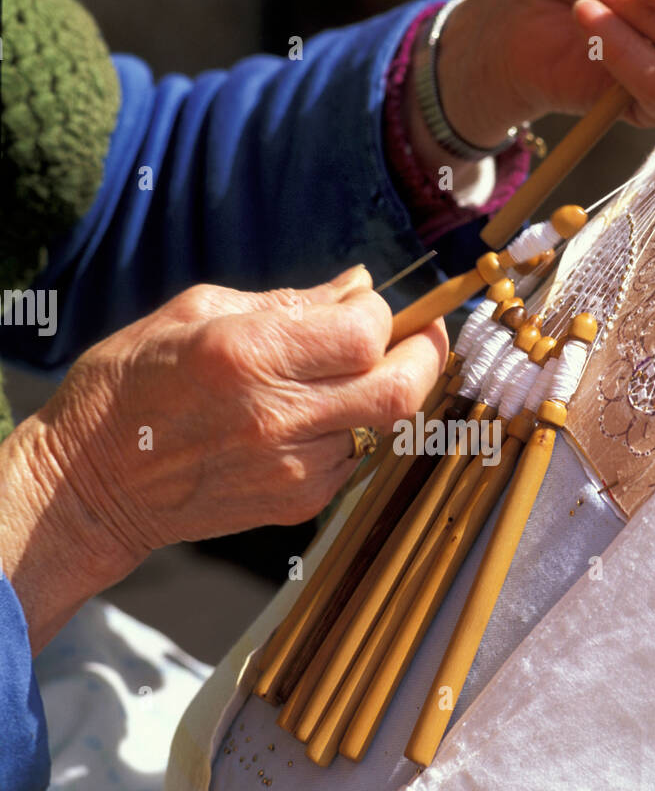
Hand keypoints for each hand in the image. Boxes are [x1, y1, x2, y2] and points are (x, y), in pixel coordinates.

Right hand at [0, 268, 446, 650]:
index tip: (369, 305)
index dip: (382, 313)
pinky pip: (353, 458)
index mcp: (249, 354)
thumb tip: (358, 287)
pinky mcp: (295, 504)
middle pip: (401, 389)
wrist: (92, 483)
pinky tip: (308, 419)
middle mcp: (279, 416)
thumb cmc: (131, 384)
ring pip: (382, 426)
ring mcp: (292, 468)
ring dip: (379, 395)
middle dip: (425, 356)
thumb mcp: (196, 312)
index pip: (366, 331)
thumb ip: (288, 301)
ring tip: (341, 377)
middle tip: (423, 337)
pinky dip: (348, 431)